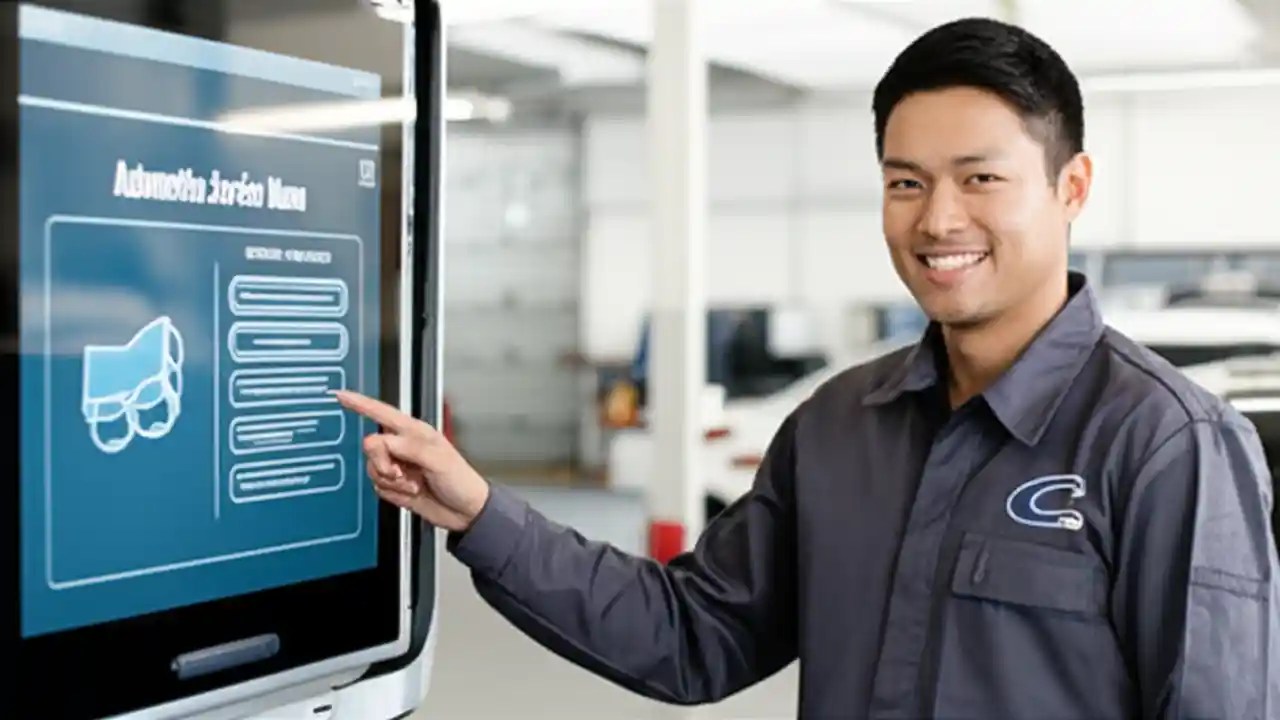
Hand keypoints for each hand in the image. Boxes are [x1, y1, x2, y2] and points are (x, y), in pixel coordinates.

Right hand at [333, 390, 489, 532]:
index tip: (341, 396)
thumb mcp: (437, 458)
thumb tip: (381, 443)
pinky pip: (379, 487)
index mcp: (414, 432)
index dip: (360, 404)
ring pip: (373, 469)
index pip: (382, 413)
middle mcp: (403, 447)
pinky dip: (394, 494)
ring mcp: (399, 467)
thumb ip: (407, 447)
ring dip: (392, 482)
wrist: (464, 511)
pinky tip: (412, 494)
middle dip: (383, 464)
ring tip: (414, 485)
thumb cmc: (460, 481)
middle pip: (372, 447)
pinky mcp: (396, 486)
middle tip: (400, 473)